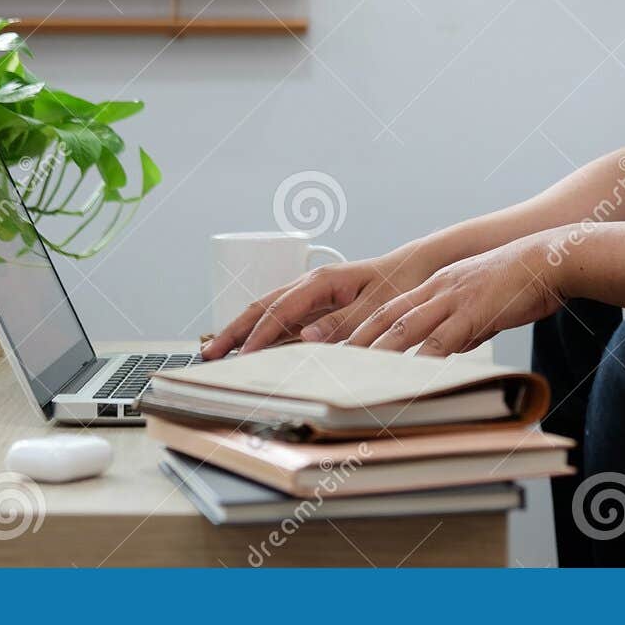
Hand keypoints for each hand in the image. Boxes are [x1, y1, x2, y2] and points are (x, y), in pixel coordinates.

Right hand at [200, 249, 440, 357]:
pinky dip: (263, 335)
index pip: (279, 310)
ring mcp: (311, 296)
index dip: (258, 334)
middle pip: (262, 307)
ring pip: (268, 314)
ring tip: (218, 353)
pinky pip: (283, 322)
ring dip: (243, 333)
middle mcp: (310, 287)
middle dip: (234, 331)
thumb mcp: (374, 306)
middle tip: (209, 354)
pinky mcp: (317, 307)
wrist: (415, 268)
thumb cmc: (397, 283)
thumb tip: (305, 338)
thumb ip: (342, 323)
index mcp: (321, 282)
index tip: (240, 356)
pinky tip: (250, 350)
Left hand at [344, 234, 567, 355]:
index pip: (388, 309)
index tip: (338, 345)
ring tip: (353, 371)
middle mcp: (437, 290)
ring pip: (404, 327)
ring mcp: (453, 299)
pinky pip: (441, 339)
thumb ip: (460, 328)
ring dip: (376, 351)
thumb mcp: (480, 307)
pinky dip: (422, 359)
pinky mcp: (473, 311)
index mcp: (436, 286)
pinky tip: (409, 374)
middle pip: (385, 317)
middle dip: (354, 340)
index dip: (360, 328)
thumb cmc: (519, 284)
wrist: (548, 259)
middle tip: (328, 359)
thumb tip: (449, 352)